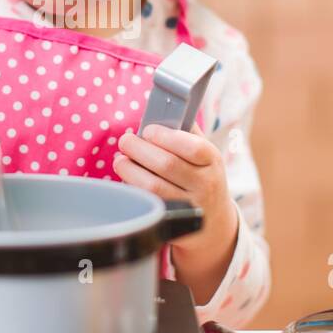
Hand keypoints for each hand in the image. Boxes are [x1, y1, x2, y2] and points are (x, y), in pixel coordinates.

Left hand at [113, 122, 237, 253]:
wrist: (213, 222)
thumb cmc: (201, 177)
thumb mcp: (204, 155)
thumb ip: (186, 132)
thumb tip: (159, 111)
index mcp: (212, 161)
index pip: (193, 147)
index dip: (166, 136)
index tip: (147, 130)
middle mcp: (205, 185)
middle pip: (167, 165)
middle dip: (140, 149)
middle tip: (125, 141)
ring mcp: (190, 206)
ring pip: (153, 186)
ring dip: (130, 170)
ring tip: (120, 160)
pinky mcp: (173, 221)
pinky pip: (148, 203)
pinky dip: (133, 188)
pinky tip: (126, 178)